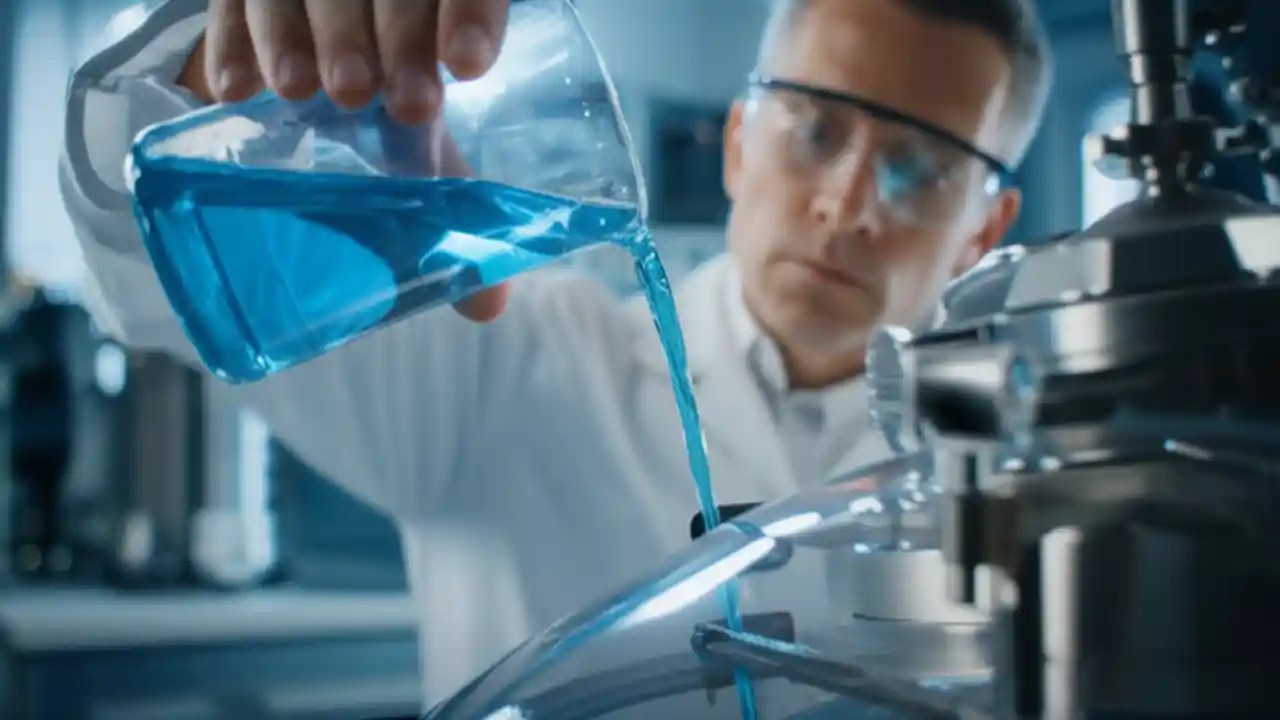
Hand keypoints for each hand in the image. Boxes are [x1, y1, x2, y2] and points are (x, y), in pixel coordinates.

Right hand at [178, 0, 512, 321]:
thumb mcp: (419, 129)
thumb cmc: (382, 92)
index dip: (472, 17)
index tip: (467, 67)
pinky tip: (236, 91)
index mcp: (440, 4)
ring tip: (302, 93)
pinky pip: (233, 3)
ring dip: (307, 35)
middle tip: (389, 103)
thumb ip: (450, 195)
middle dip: (394, 40)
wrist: (307, 48)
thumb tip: (488, 305)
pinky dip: (233, 43)